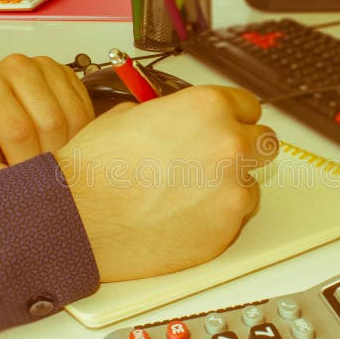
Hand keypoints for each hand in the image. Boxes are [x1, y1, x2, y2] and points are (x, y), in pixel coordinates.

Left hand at [0, 54, 94, 183]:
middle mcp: (15, 67)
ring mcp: (45, 67)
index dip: (27, 164)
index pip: (19, 131)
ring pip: (73, 117)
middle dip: (50, 158)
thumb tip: (16, 191)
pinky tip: (63, 147)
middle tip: (42, 177)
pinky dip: (81, 137)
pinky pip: (86, 112)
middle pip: (50, 122)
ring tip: (51, 163)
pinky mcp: (68, 76)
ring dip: (69, 149)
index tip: (26, 184)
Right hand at [53, 85, 278, 281]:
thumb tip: (185, 122)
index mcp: (207, 108)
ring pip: (250, 187)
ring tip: (183, 198)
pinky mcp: (226, 231)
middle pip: (264, 144)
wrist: (75, 218)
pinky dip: (213, 221)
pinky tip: (178, 219)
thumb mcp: (131, 115)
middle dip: (242, 151)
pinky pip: (232, 222)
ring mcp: (232, 192)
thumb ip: (175, 115)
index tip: (227, 128)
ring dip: (227, 190)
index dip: (233, 119)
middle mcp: (229, 145)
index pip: (249, 107)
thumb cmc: (93, 169)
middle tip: (213, 163)